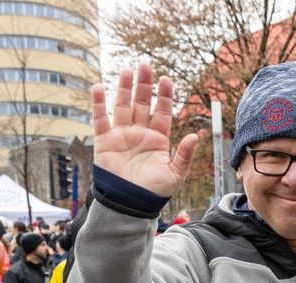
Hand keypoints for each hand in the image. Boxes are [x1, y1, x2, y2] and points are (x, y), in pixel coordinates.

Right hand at [92, 62, 199, 195]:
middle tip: (146, 65)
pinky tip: (99, 87)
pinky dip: (98, 104)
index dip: (164, 96)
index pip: (163, 112)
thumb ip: (185, 155)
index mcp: (158, 140)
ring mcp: (122, 136)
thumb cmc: (154, 192)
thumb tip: (196, 136)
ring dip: (124, 89)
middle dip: (144, 85)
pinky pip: (100, 119)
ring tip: (127, 71)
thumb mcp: (175, 174)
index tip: (166, 79)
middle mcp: (140, 134)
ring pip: (123, 106)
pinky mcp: (104, 141)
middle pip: (142, 104)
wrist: (131, 204)